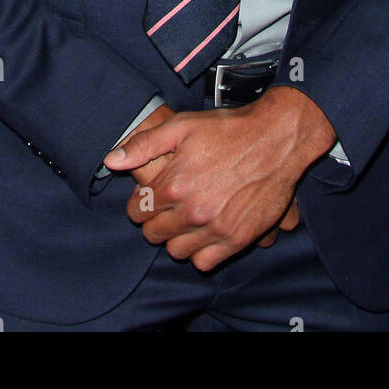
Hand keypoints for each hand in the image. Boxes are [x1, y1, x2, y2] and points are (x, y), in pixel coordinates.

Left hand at [103, 86, 335, 270]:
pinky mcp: (238, 239)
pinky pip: (204, 262)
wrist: (276, 139)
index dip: (139, 205)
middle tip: (166, 209)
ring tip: (184, 221)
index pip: (137, 211)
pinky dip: (200, 252)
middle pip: (153, 234)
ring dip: (175, 239)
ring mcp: (216, 228)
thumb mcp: (182, 126)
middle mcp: (193, 211)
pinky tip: (204, 233)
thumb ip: (144, 145)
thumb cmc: (227, 129)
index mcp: (174, 183)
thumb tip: (111, 160)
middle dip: (154, 221)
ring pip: (176, 252)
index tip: (149, 198)